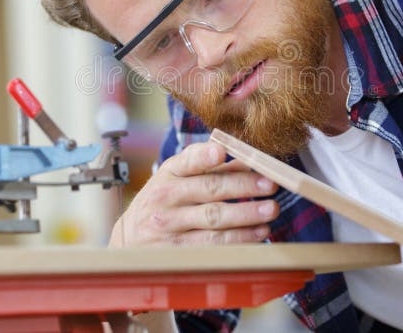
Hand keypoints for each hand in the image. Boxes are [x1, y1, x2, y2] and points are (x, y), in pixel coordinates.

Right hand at [109, 141, 277, 246]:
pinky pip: (214, 244)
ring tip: (271, 210)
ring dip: (247, 215)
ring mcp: (170, 226)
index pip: (187, 161)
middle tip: (270, 185)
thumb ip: (209, 167)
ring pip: (214, 219)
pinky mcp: (178, 250)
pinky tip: (259, 232)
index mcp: (169, 172)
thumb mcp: (176, 177)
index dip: (204, 156)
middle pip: (209, 190)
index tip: (221, 152)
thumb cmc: (163, 202)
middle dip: (243, 186)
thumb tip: (248, 159)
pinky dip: (240, 238)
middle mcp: (166, 197)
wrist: (130, 239)